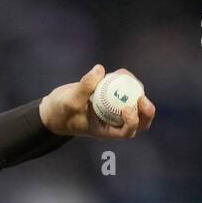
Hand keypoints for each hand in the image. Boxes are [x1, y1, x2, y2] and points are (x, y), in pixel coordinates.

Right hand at [39, 64, 155, 140]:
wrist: (55, 107)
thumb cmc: (60, 111)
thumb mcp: (69, 101)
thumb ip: (85, 86)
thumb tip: (100, 69)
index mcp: (105, 130)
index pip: (126, 132)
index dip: (132, 122)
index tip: (127, 108)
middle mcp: (113, 122)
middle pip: (139, 122)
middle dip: (146, 111)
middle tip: (142, 97)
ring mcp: (114, 109)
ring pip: (135, 103)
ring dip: (136, 90)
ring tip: (123, 75)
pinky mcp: (112, 97)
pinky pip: (126, 90)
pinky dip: (126, 81)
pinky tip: (119, 72)